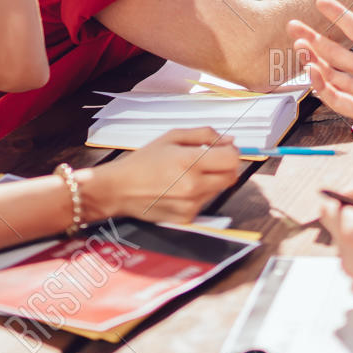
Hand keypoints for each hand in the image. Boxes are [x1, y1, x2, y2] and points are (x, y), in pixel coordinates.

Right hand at [91, 127, 241, 224]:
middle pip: (231, 177)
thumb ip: (204, 135)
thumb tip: (229, 140)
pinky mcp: (187, 218)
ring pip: (219, 189)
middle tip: (210, 159)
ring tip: (188, 173)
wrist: (119, 189)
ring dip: (212, 179)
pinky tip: (180, 188)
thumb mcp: (171, 137)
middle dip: (225, 166)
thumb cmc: (143, 161)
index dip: (231, 152)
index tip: (222, 149)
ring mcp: (191, 205)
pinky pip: (205, 202)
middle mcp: (194, 186)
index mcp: (190, 162)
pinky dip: (199, 194)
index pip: (232, 160)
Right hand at [288, 0, 352, 138]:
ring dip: (314, 62)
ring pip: (332, 76)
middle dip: (314, 40)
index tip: (320, 1)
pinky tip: (313, 70)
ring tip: (300, 46)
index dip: (337, 15)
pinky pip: (337, 99)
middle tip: (293, 27)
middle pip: (336, 54)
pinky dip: (322, 87)